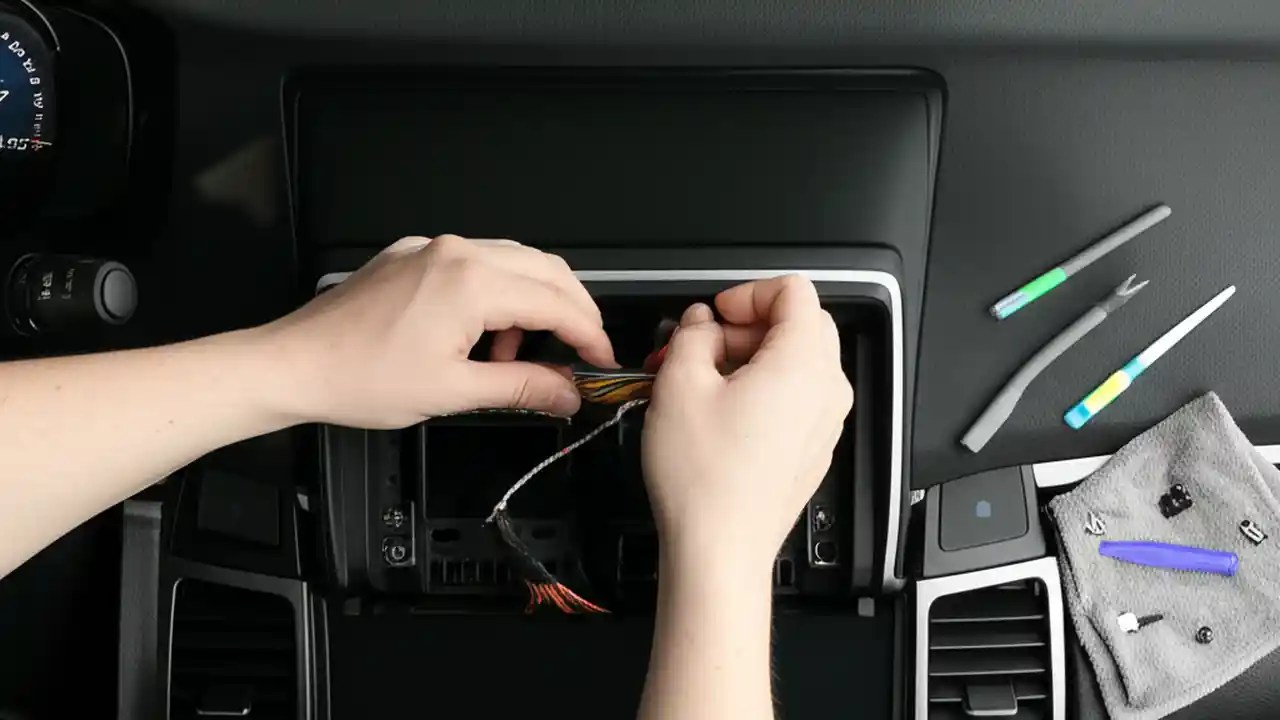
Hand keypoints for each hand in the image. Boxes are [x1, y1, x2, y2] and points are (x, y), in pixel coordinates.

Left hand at [263, 235, 616, 428]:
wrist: (293, 365)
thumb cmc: (357, 377)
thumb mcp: (453, 392)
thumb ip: (522, 386)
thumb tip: (567, 392)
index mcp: (471, 283)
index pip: (556, 301)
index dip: (589, 335)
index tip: (603, 362)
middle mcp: (455, 252)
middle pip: (545, 270)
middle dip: (572, 311)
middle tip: (582, 353)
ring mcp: (432, 249)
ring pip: (514, 261)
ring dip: (534, 302)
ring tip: (520, 355)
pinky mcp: (413, 256)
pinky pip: (476, 262)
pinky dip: (498, 293)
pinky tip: (483, 334)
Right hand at [641, 275, 852, 572]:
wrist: (719, 550)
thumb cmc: (704, 478)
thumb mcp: (678, 384)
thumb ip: (691, 334)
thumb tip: (700, 323)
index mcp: (804, 363)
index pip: (794, 290)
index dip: (747, 293)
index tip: (714, 315)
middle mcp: (827, 390)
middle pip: (799, 324)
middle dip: (745, 326)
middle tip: (700, 346)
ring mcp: (825, 422)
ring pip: (796, 362)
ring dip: (749, 358)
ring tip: (699, 381)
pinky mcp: (813, 448)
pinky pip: (795, 398)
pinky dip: (761, 389)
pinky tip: (718, 411)